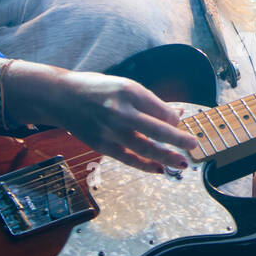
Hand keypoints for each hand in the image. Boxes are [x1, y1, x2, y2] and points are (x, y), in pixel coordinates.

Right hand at [7, 63, 198, 172]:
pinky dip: (145, 165)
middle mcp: (120, 111)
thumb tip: (178, 114)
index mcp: (129, 91)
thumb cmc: (98, 89)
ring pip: (144, 147)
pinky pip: (128, 158)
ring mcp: (110, 130)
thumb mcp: (125, 86)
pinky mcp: (101, 145)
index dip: (176, 119)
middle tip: (194, 145)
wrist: (61, 97)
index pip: (161, 109)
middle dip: (179, 140)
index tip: (182, 124)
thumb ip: (150, 102)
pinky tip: (159, 169)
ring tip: (183, 163)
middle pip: (156, 129)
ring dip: (166, 157)